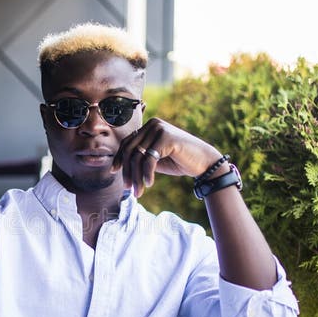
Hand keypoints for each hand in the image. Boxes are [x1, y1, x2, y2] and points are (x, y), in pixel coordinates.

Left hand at [112, 118, 226, 197]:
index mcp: (148, 127)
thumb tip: (119, 166)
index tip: (114, 171)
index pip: (127, 142)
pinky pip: (149, 160)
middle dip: (128, 172)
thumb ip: (140, 158)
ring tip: (138, 192)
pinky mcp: (166, 138)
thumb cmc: (178, 161)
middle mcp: (153, 124)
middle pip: (130, 150)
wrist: (203, 162)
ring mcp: (159, 129)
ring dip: (137, 177)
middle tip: (128, 189)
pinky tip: (149, 184)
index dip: (119, 158)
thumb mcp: (154, 159)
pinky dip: (147, 174)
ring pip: (138, 157)